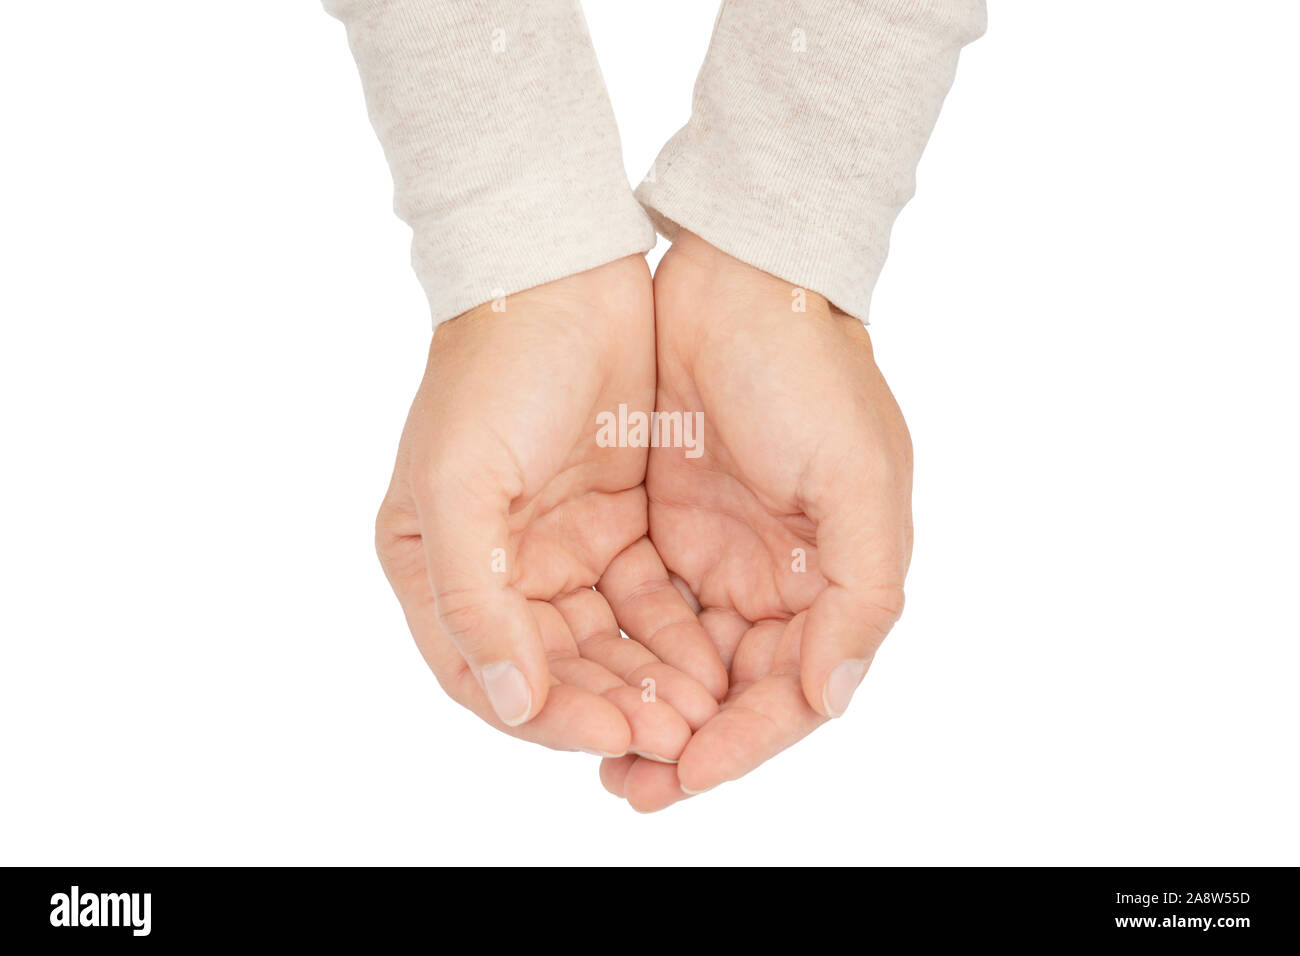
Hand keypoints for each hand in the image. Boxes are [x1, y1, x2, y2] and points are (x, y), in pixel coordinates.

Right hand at [376, 256, 726, 762]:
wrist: (563, 273)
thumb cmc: (495, 368)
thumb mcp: (461, 480)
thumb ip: (473, 596)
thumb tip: (509, 701)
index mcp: (432, 564)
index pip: (482, 672)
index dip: (547, 715)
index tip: (613, 736)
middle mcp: (492, 569)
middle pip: (551, 668)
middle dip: (610, 705)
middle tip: (674, 736)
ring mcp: (555, 548)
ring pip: (604, 643)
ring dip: (646, 681)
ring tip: (698, 712)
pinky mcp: (613, 525)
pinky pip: (643, 601)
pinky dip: (671, 634)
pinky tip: (707, 661)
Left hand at [601, 232, 912, 809]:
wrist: (741, 278)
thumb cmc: (812, 372)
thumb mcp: (861, 478)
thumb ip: (859, 595)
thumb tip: (830, 698)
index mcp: (832, 579)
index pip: (791, 692)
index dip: (745, 743)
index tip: (688, 774)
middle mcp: (776, 579)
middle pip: (730, 691)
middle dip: (684, 741)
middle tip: (628, 785)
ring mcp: (716, 553)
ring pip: (679, 659)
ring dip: (645, 704)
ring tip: (600, 749)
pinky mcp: (663, 523)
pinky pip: (638, 606)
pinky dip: (619, 645)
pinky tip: (586, 673)